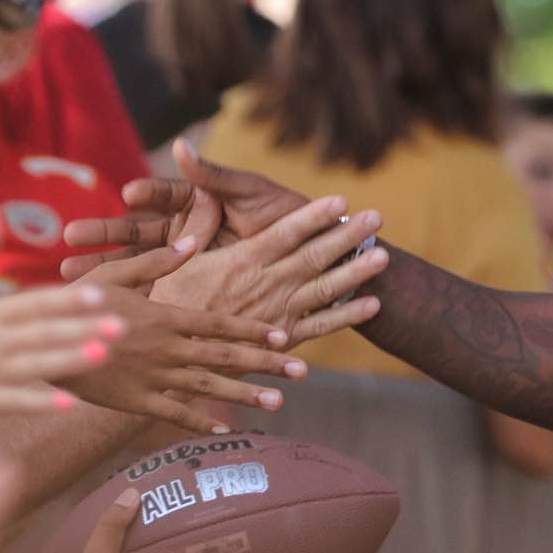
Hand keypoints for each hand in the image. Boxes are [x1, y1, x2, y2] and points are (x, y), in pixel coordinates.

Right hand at [61, 140, 306, 277]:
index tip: (129, 195)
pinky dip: (130, 300)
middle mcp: (186, 232)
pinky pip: (157, 292)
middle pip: (139, 233)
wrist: (313, 254)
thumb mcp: (251, 195)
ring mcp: (186, 262)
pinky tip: (102, 308)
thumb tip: (181, 145)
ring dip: (105, 268)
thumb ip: (215, 176)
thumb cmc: (283, 214)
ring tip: (69, 273)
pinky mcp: (190, 289)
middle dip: (105, 235)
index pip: (164, 198)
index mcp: (197, 205)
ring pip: (139, 266)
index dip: (147, 196)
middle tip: (70, 237)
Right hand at [61, 238, 312, 434]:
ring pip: (208, 386)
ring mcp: (152, 377)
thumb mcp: (112, 275)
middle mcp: (166, 348)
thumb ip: (155, 260)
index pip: (220, 323)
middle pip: (226, 355)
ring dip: (246, 395)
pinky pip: (174, 413)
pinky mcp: (135, 402)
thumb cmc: (75, 306)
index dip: (254, 329)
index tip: (284, 335)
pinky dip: (200, 421)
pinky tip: (225, 429)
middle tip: (302, 369)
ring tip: (280, 401)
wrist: (37, 348)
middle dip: (267, 362)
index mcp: (165, 316)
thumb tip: (191, 242)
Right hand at [149, 195, 386, 342]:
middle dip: (345, 236)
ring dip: (355, 273)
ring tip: (384, 257)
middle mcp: (264, 287)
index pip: (284, 234)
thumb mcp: (175, 262)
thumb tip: (207, 190)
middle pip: (313, 257)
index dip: (313, 217)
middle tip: (376, 217)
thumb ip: (196, 224)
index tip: (340, 201)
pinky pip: (319, 327)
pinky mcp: (282, 341)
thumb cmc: (169, 306)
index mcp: (241, 263)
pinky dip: (346, 316)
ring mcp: (277, 315)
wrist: (169, 362)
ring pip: (323, 291)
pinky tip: (373, 304)